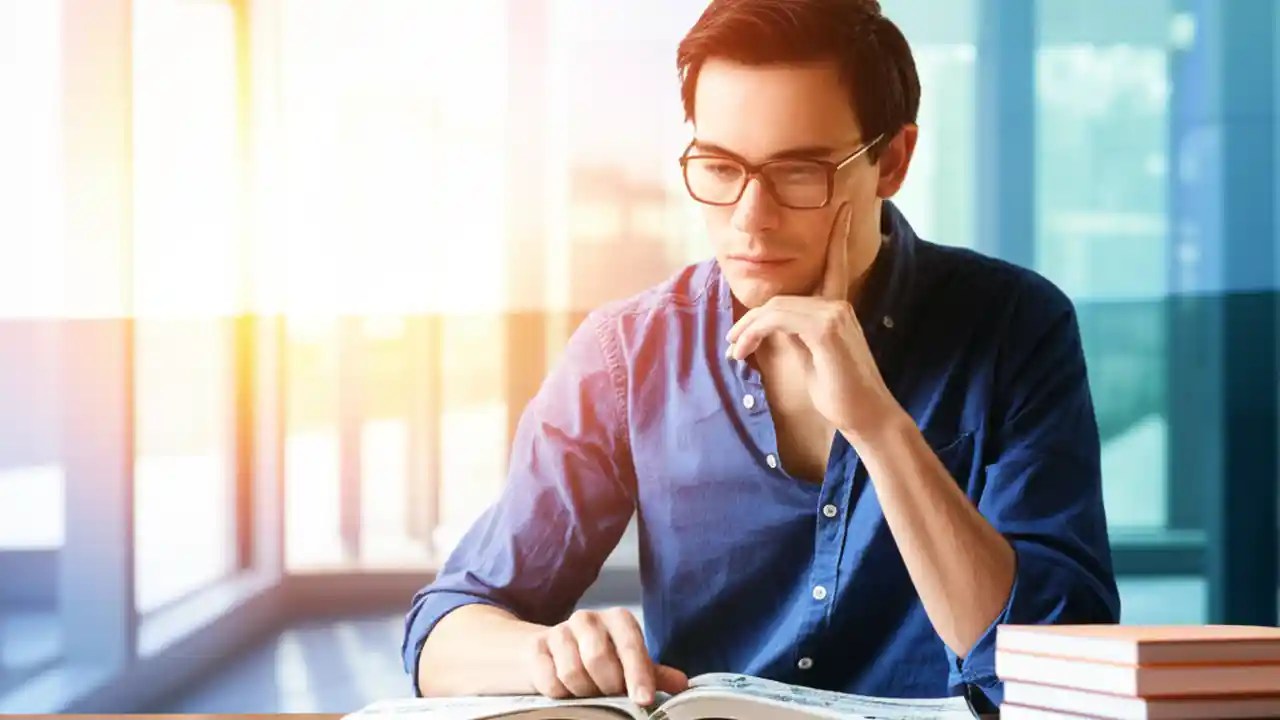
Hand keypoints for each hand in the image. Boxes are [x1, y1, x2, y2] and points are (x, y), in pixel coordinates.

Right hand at [524, 608, 687, 705]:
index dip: (638, 674)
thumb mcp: (628, 664)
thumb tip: (681, 684)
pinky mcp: (536, 647)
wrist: (550, 652)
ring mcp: (559, 630)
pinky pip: (549, 680)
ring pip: (572, 671)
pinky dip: (560, 693)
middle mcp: (589, 619)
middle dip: (606, 686)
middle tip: (609, 694)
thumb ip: (653, 673)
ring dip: (582, 691)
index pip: (631, 646)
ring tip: (588, 691)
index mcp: (619, 620)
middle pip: (598, 658)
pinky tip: (566, 689)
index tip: (643, 700)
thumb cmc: (599, 659)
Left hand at [725, 203, 901, 441]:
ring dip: (747, 330)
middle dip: (751, 320)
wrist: (867, 418)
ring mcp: (834, 315)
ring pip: (775, 309)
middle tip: (733, 346)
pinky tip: (746, 351)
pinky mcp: (826, 330)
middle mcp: (838, 306)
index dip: (839, 237)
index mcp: (838, 310)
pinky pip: (777, 320)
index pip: (836, 265)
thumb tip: (772, 327)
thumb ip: (796, 336)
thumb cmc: (842, 394)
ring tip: (736, 352)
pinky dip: (754, 333)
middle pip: (781, 298)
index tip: (846, 209)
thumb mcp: (813, 358)